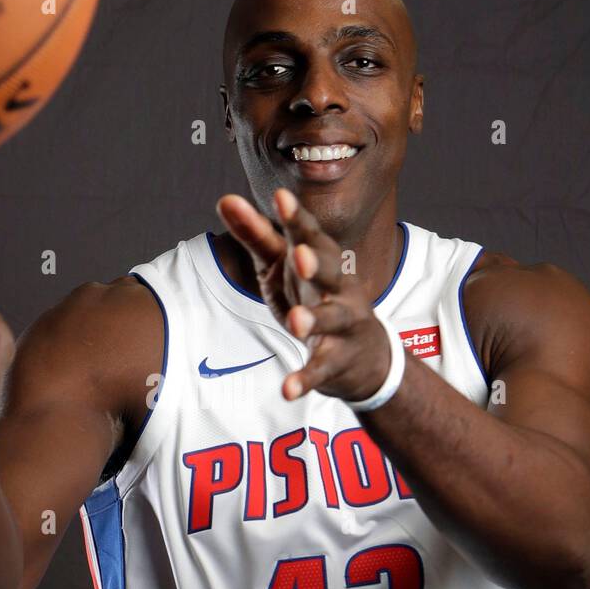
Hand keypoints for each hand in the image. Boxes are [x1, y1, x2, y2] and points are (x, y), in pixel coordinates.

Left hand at [215, 188, 390, 405]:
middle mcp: (340, 288)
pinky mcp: (338, 361)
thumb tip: (224, 198)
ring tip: (296, 322)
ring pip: (332, 320)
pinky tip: (288, 390)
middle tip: (298, 254)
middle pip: (330, 273)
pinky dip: (306, 380)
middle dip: (315, 264)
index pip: (310, 235)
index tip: (280, 197)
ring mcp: (344, 325)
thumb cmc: (315, 298)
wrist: (365, 357)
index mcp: (323, 260)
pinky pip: (322, 370)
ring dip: (314, 320)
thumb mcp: (282, 268)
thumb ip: (256, 235)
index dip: (297, 219)